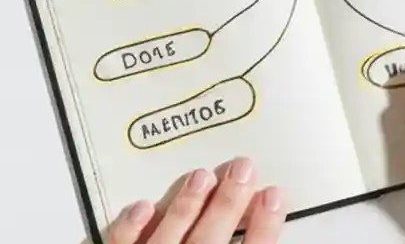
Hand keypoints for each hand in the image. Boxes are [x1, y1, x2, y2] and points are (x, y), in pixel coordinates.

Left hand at [107, 157, 283, 243]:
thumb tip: (258, 221)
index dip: (266, 226)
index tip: (274, 195)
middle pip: (212, 239)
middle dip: (229, 202)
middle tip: (243, 167)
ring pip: (169, 237)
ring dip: (186, 205)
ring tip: (201, 174)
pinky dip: (130, 228)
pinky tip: (142, 205)